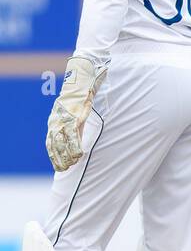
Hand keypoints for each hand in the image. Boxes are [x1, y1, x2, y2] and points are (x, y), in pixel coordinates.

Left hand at [45, 56, 106, 171]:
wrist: (80, 80)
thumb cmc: (78, 93)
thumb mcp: (72, 108)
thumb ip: (73, 118)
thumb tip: (77, 125)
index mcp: (55, 120)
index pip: (49, 142)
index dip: (53, 154)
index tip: (58, 164)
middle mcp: (56, 121)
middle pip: (54, 145)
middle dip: (58, 159)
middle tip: (63, 169)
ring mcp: (65, 120)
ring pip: (62, 144)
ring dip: (67, 156)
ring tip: (72, 165)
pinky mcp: (75, 118)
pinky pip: (74, 137)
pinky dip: (76, 147)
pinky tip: (80, 156)